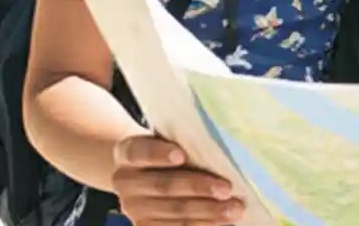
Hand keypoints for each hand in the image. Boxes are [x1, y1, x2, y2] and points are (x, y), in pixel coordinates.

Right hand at [110, 134, 243, 225]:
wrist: (145, 174)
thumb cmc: (167, 150)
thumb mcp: (169, 140)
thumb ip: (185, 143)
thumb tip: (222, 150)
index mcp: (126, 153)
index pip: (139, 152)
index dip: (158, 154)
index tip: (181, 156)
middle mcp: (124, 182)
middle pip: (163, 186)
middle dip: (198, 188)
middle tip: (227, 189)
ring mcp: (132, 208)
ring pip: (173, 212)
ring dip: (207, 212)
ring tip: (234, 209)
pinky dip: (202, 225)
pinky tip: (223, 223)